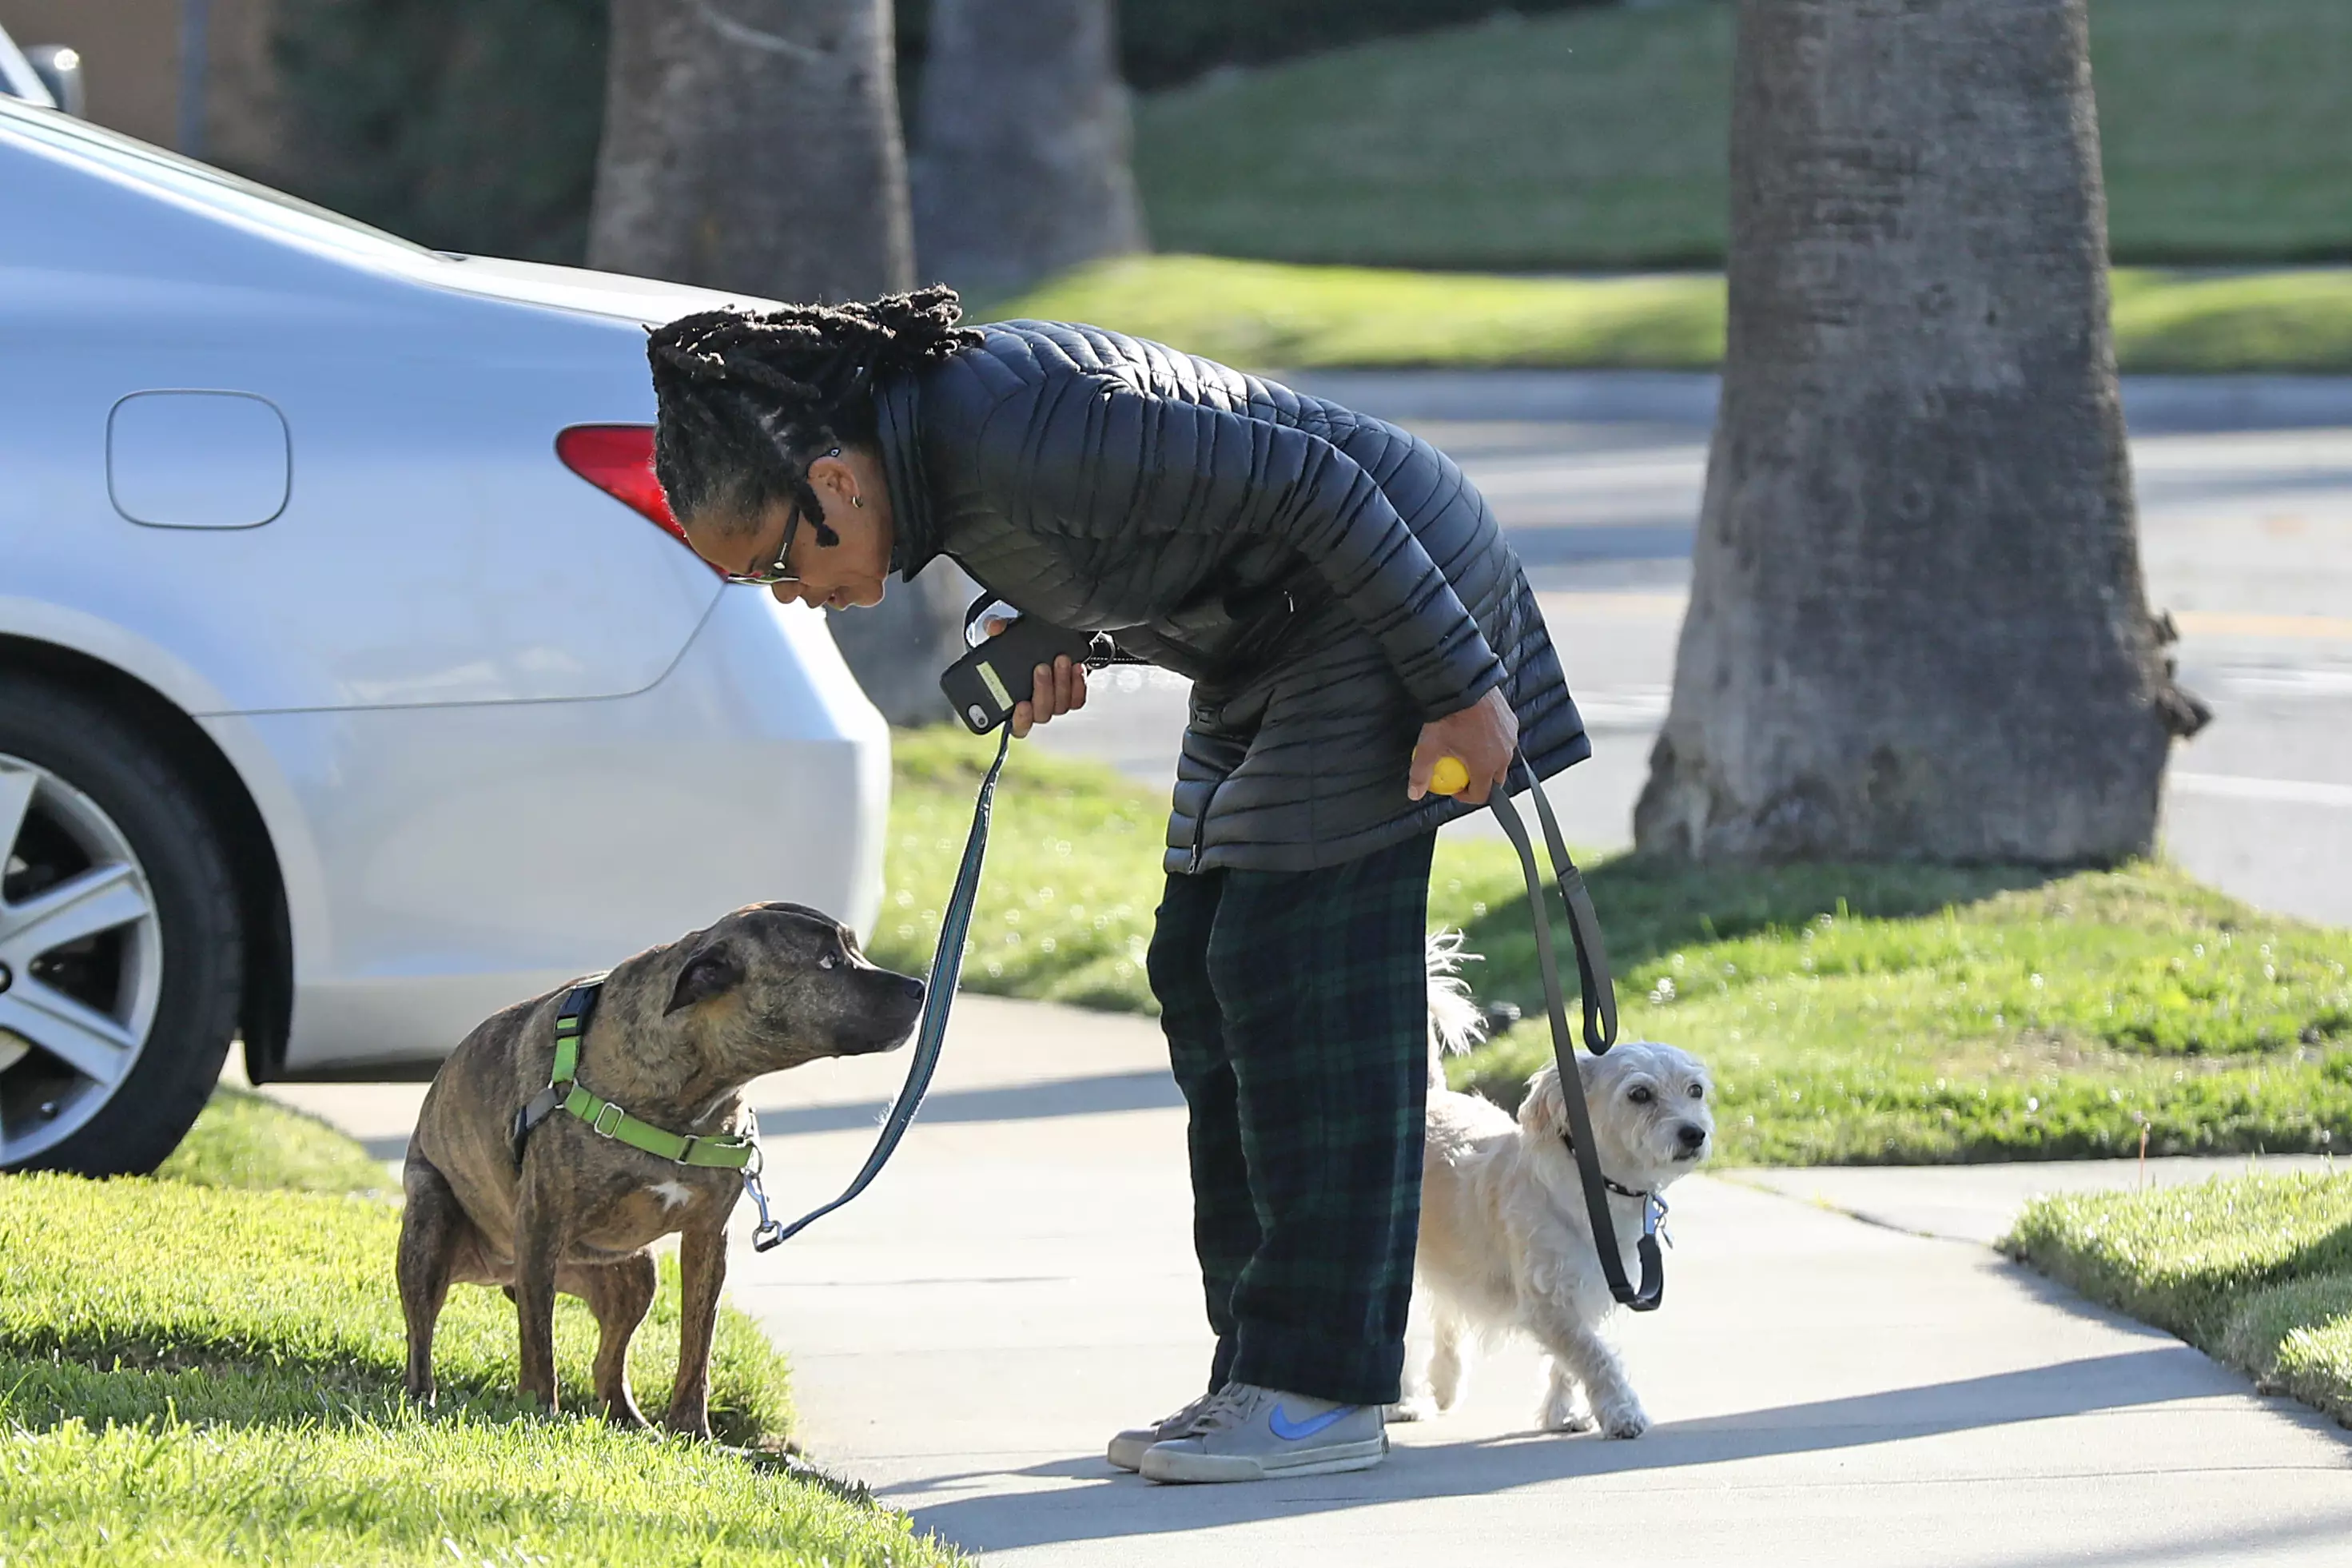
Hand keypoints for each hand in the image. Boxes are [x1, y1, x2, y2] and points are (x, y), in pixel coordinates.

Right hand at [986, 617, 1089, 737]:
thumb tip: (995, 627)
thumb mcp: (1005, 638)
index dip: (1020, 720)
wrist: (1047, 646)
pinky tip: (1076, 668)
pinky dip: (1078, 685)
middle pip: (1042, 713)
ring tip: (1061, 661)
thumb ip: (997, 631)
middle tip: (1042, 668)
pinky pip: (1077, 700)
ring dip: (1062, 684)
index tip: (1022, 705)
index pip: (1015, 725)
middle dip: (1043, 690)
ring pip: (1061, 706)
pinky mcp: (1071, 696)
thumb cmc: (1020, 651)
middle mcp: (1035, 708)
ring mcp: (1054, 703)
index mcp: (1012, 703)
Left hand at [1409, 687, 1516, 804]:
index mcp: (1486, 767)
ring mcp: (1510, 738)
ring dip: (1488, 761)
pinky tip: (1477, 732)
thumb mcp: (1429, 747)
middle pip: (1494, 779)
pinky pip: (1504, 739)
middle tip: (1463, 773)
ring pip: (1502, 759)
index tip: (1455, 788)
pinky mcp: (1512, 721)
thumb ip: (1421, 773)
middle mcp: (1503, 755)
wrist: (1465, 684)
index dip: (1466, 796)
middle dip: (1480, 781)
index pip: (1481, 795)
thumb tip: (1414, 793)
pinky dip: (1494, 742)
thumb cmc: (1448, 716)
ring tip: (1470, 751)